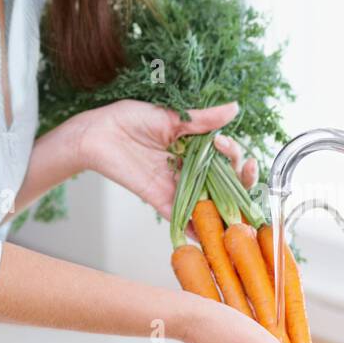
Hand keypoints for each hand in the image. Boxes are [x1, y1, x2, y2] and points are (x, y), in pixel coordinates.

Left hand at [76, 99, 257, 221]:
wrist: (99, 133)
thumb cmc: (131, 118)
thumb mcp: (171, 115)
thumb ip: (203, 119)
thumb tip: (234, 108)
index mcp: (195, 146)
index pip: (227, 156)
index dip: (234, 154)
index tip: (223, 142)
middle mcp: (191, 167)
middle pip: (227, 181)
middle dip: (243, 179)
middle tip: (244, 170)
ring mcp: (178, 185)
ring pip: (210, 201)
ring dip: (228, 207)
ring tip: (240, 205)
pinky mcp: (162, 199)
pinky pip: (183, 218)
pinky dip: (197, 228)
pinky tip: (211, 233)